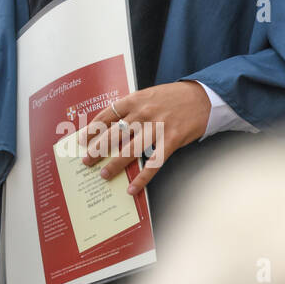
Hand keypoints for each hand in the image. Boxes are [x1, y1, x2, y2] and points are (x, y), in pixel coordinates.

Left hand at [76, 80, 210, 194]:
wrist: (202, 97)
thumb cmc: (173, 97)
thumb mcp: (148, 95)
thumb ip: (131, 108)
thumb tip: (112, 126)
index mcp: (134, 100)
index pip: (106, 116)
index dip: (92, 129)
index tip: (82, 140)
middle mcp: (143, 113)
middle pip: (114, 134)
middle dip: (97, 149)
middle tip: (86, 160)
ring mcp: (156, 128)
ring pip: (130, 150)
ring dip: (114, 164)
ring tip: (103, 174)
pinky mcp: (171, 141)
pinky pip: (153, 163)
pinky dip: (142, 178)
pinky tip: (132, 188)